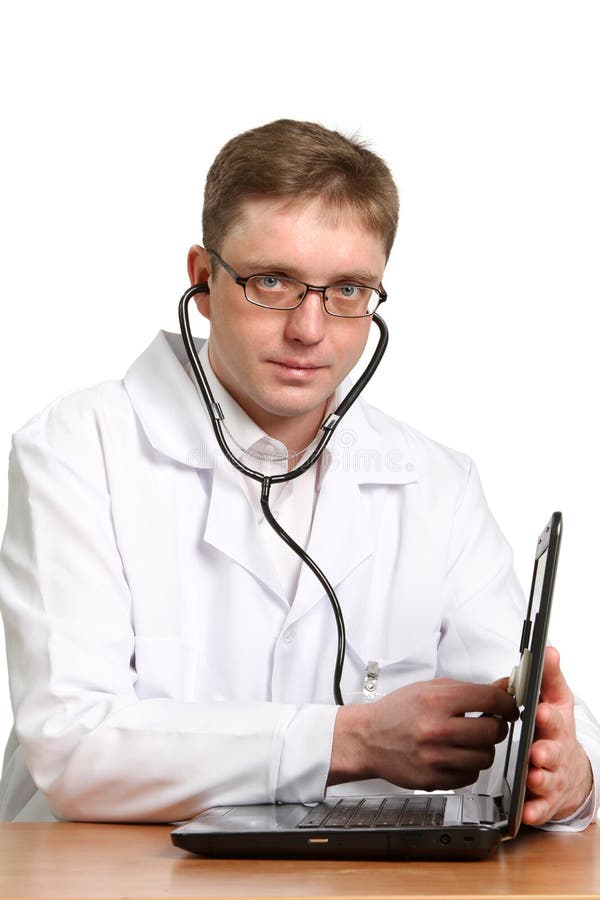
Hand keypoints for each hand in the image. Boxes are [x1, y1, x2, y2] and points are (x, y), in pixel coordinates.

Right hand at [328, 678, 517, 790]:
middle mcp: (437, 728)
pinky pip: (471, 776)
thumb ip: (469, 689)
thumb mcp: (431, 689)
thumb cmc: (398, 711)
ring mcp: (435, 757)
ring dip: (483, 749)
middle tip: (488, 724)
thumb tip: (503, 687)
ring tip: (468, 741)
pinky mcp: (433, 780)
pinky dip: (468, 767)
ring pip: (486, 757)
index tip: (509, 708)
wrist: (368, 738)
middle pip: (493, 731)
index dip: (508, 704)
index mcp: (437, 700)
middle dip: (496, 727)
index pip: (491, 699)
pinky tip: (455, 756)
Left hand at [522, 647, 592, 825]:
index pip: (554, 718)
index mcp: (556, 726)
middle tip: (537, 751)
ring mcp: (552, 776)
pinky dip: (535, 810)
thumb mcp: (556, 700)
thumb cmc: (556, 730)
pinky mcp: (547, 799)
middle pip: (553, 752)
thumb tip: (548, 649)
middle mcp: (556, 752)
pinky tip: (527, 812)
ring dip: (540, 779)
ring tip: (533, 777)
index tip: (541, 710)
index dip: (548, 715)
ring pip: (548, 779)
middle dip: (547, 752)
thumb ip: (549, 677)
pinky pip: (541, 807)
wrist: (572, 770)